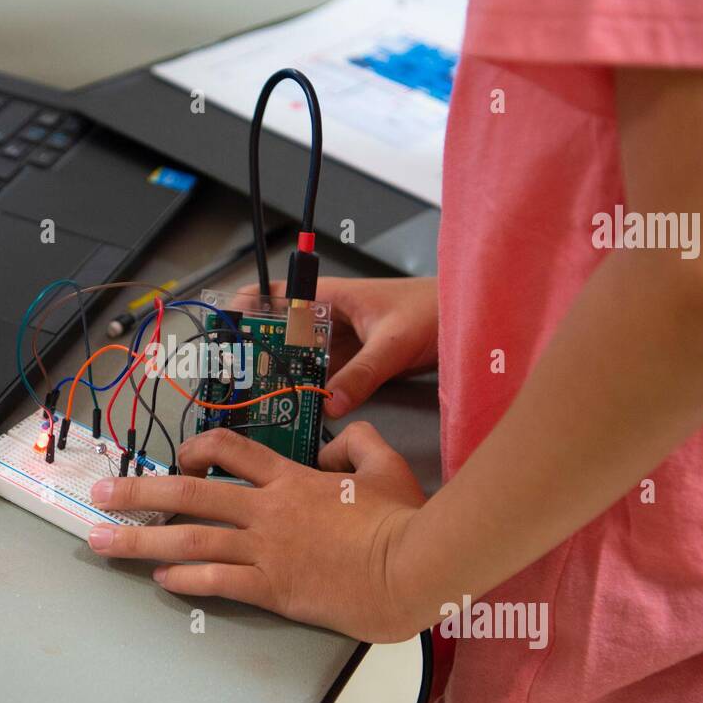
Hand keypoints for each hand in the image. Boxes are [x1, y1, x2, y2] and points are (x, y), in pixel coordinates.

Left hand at [86, 424, 425, 642]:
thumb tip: (333, 443)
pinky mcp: (273, 588)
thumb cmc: (403, 520)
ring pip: (189, 539)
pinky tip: (160, 579)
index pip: (228, 450)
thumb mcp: (384, 466)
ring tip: (101, 542)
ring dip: (138, 541)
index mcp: (291, 478)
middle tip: (100, 496)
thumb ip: (355, 443)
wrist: (414, 567)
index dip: (195, 450)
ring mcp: (266, 549)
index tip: (177, 460)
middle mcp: (267, 510)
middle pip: (189, 494)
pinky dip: (185, 579)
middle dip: (137, 493)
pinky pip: (217, 581)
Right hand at [238, 276, 436, 417]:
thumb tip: (330, 402)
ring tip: (265, 400)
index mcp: (334, 297)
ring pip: (305, 359)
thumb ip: (362, 373)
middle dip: (263, 354)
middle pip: (285, 334)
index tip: (227, 332)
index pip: (279, 294)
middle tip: (240, 380)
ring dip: (288, 376)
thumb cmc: (437, 309)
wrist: (475, 319)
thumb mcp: (393, 342)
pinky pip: (329, 376)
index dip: (248, 308)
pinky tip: (304, 408)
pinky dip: (315, 390)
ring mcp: (347, 342)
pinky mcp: (360, 362)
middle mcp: (334, 318)